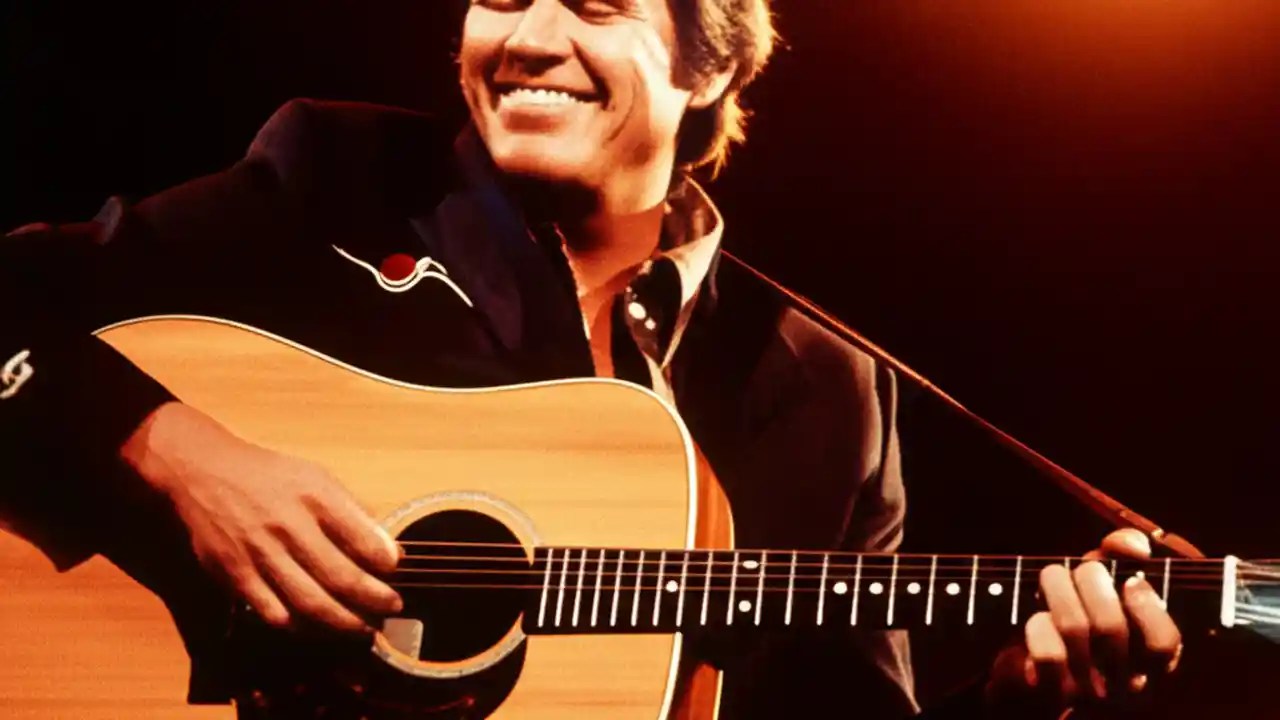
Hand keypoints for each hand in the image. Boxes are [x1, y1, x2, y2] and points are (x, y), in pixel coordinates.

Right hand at [120, 402, 402, 632]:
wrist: (203, 473)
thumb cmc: (269, 477)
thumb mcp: (317, 478)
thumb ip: (353, 512)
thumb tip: (388, 550)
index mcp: (314, 497)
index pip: (362, 537)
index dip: (386, 562)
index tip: (397, 571)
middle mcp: (288, 526)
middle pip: (339, 577)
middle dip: (373, 600)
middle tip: (391, 609)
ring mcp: (260, 555)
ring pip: (309, 603)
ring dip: (343, 623)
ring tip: (364, 627)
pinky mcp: (235, 576)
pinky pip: (275, 614)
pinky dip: (303, 628)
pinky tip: (321, 628)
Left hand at [986, 528, 1182, 716]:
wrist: (1027, 673)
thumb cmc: (1073, 622)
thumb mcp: (1101, 587)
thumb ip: (1121, 559)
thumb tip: (1136, 545)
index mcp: (1148, 665)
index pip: (1163, 643)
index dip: (1146, 604)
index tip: (1130, 581)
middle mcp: (1122, 686)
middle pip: (1111, 625)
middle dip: (1089, 579)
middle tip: (1078, 571)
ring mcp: (1085, 692)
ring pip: (1074, 627)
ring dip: (1058, 590)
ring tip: (1052, 581)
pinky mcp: (1046, 692)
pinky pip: (1047, 652)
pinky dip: (1039, 625)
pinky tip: (1038, 619)